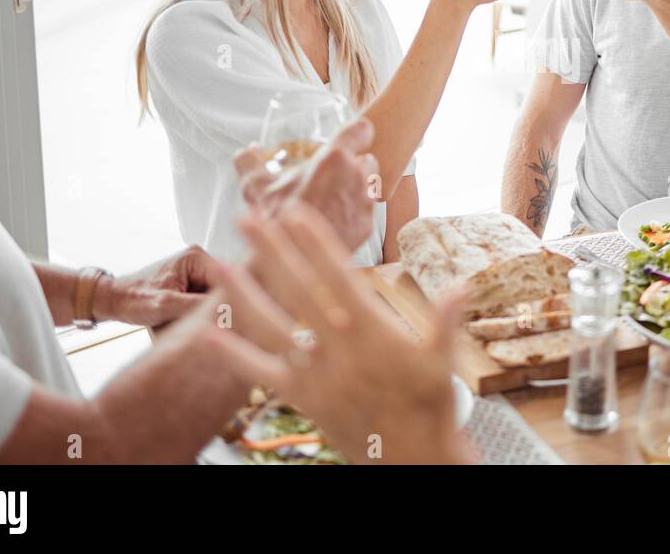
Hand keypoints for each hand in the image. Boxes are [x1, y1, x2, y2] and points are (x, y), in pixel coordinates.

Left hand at [97, 245, 218, 327]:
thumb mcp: (166, 305)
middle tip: (207, 326)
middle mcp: (199, 261)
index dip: (232, 301)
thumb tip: (227, 310)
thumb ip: (197, 305)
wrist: (113, 300)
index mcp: (196, 257)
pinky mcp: (191, 285)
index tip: (225, 321)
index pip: (230, 279)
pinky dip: (201, 314)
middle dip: (219, 307)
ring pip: (217, 297)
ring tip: (195, 324)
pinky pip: (206, 301)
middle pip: (225, 288)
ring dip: (209, 312)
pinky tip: (191, 323)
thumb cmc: (133, 299)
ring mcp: (196, 273)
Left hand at [205, 203, 473, 463]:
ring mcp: (315, 373)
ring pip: (271, 325)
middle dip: (272, 252)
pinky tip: (208, 333)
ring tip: (220, 263)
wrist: (410, 456)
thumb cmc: (428, 403)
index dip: (316, 244)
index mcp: (373, 330)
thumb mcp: (442, 360)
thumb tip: (461, 286)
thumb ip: (445, 321)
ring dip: (243, 293)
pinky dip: (234, 353)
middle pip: (297, 291)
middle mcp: (338, 347)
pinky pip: (261, 373)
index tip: (296, 213)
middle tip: (248, 218)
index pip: (338, 277)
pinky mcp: (301, 397)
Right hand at [233, 117, 379, 250]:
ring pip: (369, 185)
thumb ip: (249, 162)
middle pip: (367, 158)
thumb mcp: (255, 186)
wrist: (290, 259)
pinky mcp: (367, 224)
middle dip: (353, 164)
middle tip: (332, 175)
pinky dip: (355, 212)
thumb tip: (247, 150)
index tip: (350, 137)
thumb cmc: (275, 218)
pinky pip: (366, 210)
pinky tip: (336, 219)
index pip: (362, 129)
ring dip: (355, 188)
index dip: (357, 132)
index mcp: (334, 158)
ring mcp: (364, 201)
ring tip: (333, 198)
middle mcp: (356, 176)